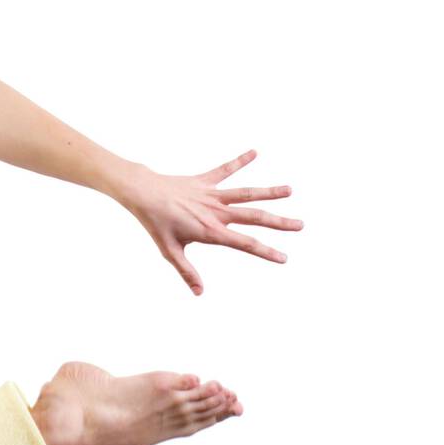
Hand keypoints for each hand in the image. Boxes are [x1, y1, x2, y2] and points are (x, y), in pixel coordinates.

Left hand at [116, 149, 302, 294]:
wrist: (142, 194)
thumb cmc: (155, 224)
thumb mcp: (170, 251)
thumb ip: (186, 271)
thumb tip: (199, 292)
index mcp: (211, 231)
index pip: (245, 244)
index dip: (266, 251)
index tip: (284, 257)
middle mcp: (217, 211)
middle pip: (255, 217)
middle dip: (279, 222)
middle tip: (301, 225)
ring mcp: (212, 194)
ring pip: (246, 193)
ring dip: (268, 192)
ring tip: (290, 190)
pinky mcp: (205, 180)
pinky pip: (225, 169)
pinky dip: (239, 160)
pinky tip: (254, 151)